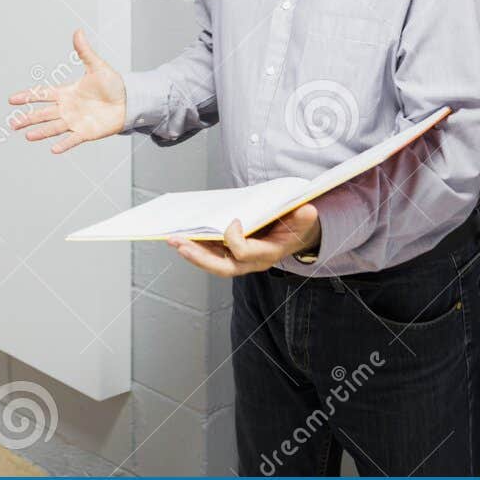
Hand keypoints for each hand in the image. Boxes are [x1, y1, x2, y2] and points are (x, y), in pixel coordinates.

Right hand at [7, 29, 127, 152]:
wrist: (128, 102)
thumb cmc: (112, 84)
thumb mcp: (97, 66)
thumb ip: (84, 51)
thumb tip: (78, 31)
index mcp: (66, 92)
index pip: (42, 94)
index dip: (27, 96)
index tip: (12, 100)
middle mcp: (67, 108)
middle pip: (43, 114)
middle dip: (28, 118)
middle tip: (13, 123)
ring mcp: (75, 121)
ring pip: (53, 127)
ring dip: (41, 132)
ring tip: (28, 136)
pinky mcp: (85, 132)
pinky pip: (72, 139)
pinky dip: (63, 144)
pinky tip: (53, 149)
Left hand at [167, 205, 321, 276]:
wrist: (296, 235)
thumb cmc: (297, 226)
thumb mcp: (304, 220)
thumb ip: (304, 218)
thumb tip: (307, 212)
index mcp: (268, 254)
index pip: (244, 253)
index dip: (234, 238)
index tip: (233, 220)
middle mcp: (251, 262)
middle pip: (222, 267)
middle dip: (199, 257)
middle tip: (179, 244)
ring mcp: (240, 260)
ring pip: (212, 263)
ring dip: (191, 252)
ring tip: (173, 239)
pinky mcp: (232, 254)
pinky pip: (211, 254)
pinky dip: (196, 247)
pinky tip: (182, 237)